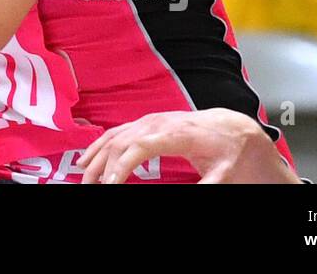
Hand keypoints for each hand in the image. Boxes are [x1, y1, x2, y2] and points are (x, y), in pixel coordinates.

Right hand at [79, 108, 299, 183]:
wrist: (232, 128)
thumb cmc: (228, 152)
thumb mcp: (224, 174)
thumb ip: (206, 187)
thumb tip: (191, 196)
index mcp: (177, 134)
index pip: (141, 146)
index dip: (122, 166)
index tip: (110, 185)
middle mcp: (159, 123)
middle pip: (122, 142)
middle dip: (102, 166)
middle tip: (92, 187)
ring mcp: (150, 121)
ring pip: (115, 136)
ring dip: (95, 157)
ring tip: (84, 178)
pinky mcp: (147, 123)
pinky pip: (117, 132)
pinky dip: (99, 145)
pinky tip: (87, 159)